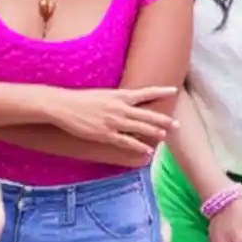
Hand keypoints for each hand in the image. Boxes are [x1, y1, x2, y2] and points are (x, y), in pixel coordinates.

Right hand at [47, 86, 178, 154]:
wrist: (64, 106)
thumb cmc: (80, 99)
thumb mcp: (102, 94)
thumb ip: (116, 98)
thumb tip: (127, 100)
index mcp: (119, 95)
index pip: (146, 92)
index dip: (161, 91)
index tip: (174, 90)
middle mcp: (120, 108)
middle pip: (148, 114)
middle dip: (164, 119)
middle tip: (177, 124)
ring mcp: (114, 122)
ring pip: (141, 128)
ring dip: (154, 132)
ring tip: (165, 136)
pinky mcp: (106, 134)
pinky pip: (127, 142)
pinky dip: (139, 147)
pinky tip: (147, 151)